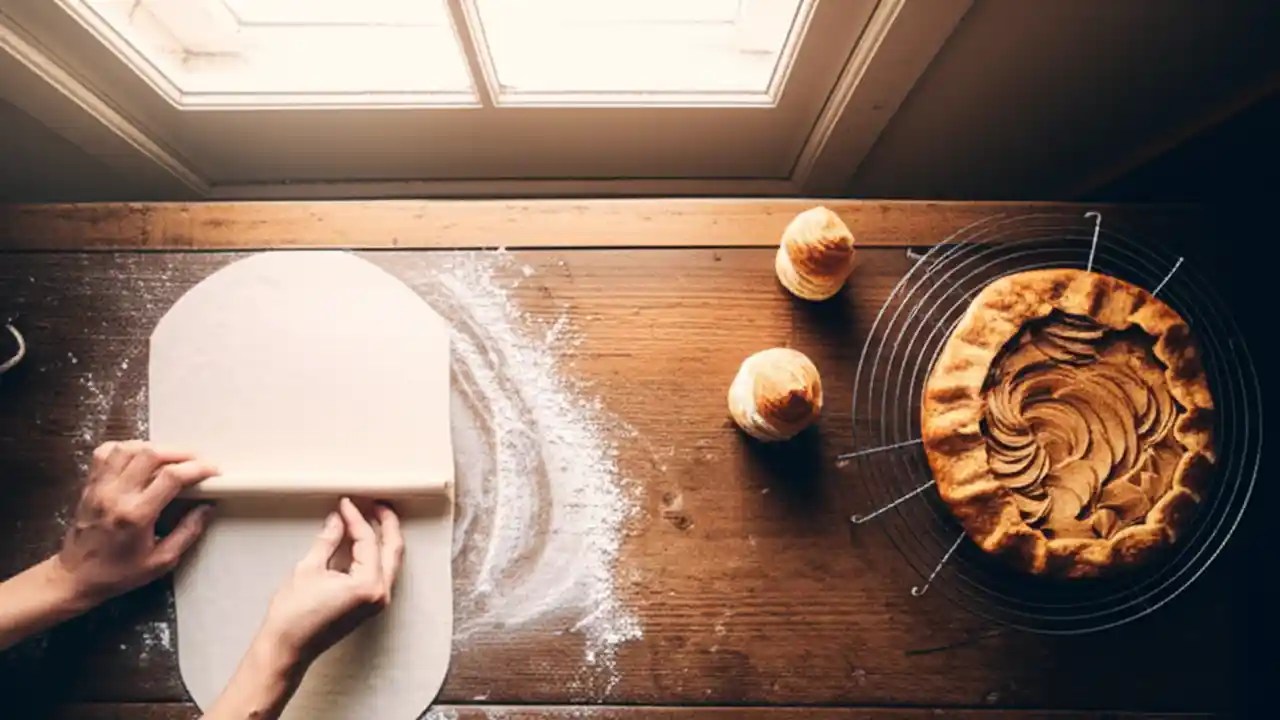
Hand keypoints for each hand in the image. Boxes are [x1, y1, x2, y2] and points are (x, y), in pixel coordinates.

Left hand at [56, 440, 217, 605]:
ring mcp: (99, 487)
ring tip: (171, 458)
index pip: (171, 477)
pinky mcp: (90, 485)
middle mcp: (115, 495)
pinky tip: (139, 457)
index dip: (198, 468)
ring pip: (128, 447)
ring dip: (155, 448)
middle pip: (151, 454)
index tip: (213, 471)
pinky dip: (126, 447)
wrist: (75, 577)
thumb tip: (207, 508)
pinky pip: (106, 452)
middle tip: (196, 462)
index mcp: (135, 515)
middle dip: (181, 453)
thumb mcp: (161, 561)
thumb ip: (188, 532)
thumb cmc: (117, 573)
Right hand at [254, 498, 403, 667]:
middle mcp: (379, 594)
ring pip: (390, 560)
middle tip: (376, 503)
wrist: (286, 648)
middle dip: (386, 523)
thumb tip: (337, 521)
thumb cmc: (293, 616)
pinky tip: (364, 541)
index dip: (356, 518)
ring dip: (383, 537)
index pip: (368, 541)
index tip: (346, 503)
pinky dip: (376, 553)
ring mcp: (376, 602)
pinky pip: (381, 572)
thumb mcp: (309, 568)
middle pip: (393, 549)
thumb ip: (329, 540)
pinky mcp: (369, 605)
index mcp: (367, 585)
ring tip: (372, 517)